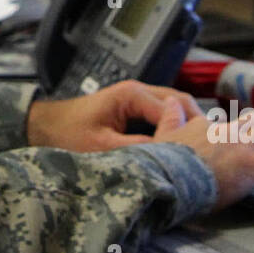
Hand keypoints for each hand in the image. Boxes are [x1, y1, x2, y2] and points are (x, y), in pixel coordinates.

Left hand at [26, 80, 202, 152]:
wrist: (43, 128)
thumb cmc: (66, 134)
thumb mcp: (102, 147)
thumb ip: (137, 150)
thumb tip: (169, 160)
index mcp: (132, 94)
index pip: (175, 109)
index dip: (189, 131)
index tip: (200, 154)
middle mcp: (139, 92)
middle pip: (182, 103)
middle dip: (197, 125)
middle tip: (210, 151)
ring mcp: (138, 100)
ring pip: (175, 109)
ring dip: (187, 127)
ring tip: (199, 151)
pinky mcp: (134, 111)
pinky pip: (163, 116)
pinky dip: (175, 129)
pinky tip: (180, 149)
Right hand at [151, 98, 253, 211]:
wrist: (170, 178)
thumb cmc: (165, 162)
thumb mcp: (163, 135)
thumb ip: (170, 117)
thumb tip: (170, 102)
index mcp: (208, 128)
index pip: (232, 123)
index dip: (246, 126)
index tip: (251, 129)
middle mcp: (230, 133)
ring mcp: (244, 147)